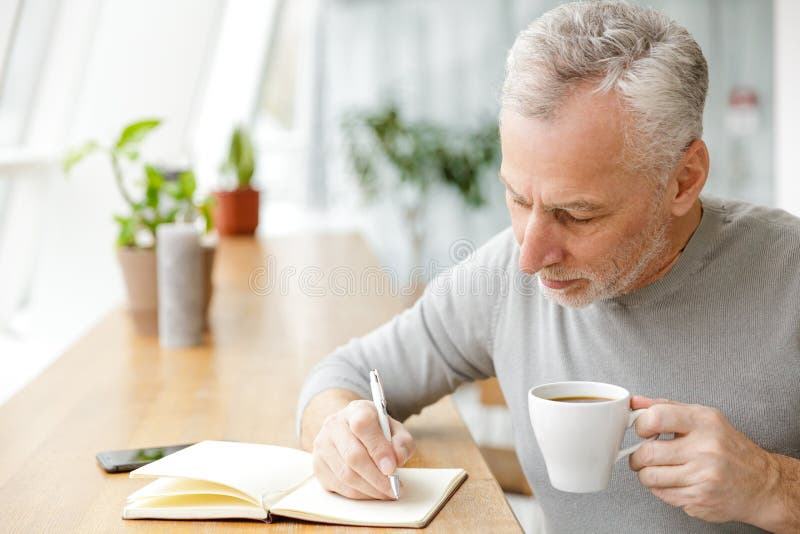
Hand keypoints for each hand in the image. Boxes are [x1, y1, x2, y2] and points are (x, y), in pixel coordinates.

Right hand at [312, 399, 415, 499]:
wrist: (349, 429)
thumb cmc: (376, 431)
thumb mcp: (394, 429)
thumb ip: (402, 442)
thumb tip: (398, 458)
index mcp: (355, 410)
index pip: (363, 425)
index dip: (378, 449)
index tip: (392, 468)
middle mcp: (334, 425)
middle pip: (353, 455)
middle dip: (377, 477)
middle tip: (394, 488)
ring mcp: (322, 445)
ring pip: (346, 475)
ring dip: (370, 489)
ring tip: (386, 492)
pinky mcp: (318, 465)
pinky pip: (339, 486)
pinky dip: (359, 494)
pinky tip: (372, 492)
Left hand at [628, 396, 780, 524]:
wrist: (762, 484)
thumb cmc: (729, 448)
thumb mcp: (702, 417)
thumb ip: (666, 407)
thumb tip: (634, 402)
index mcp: (704, 422)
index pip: (657, 417)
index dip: (641, 425)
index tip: (643, 430)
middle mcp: (705, 449)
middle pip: (648, 453)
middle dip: (637, 456)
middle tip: (642, 456)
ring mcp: (703, 477)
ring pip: (650, 477)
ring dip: (646, 474)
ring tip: (657, 469)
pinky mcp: (700, 500)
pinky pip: (662, 494)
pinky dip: (661, 488)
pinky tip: (675, 481)